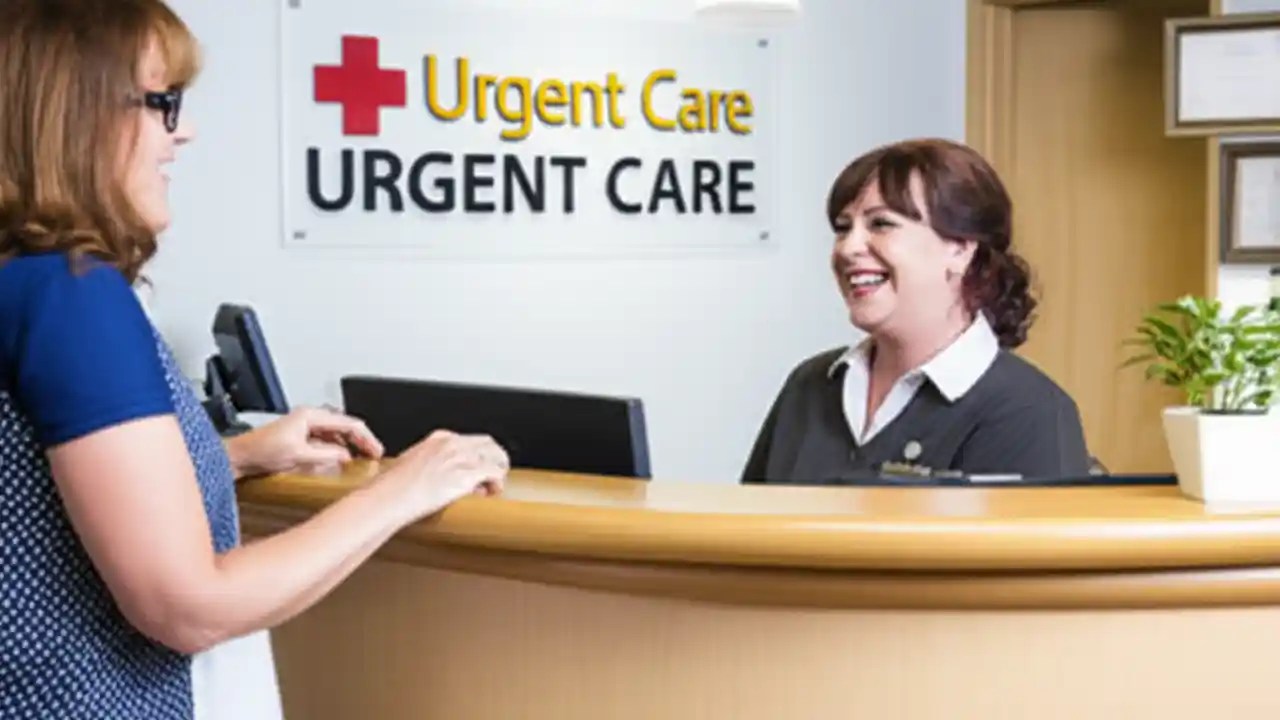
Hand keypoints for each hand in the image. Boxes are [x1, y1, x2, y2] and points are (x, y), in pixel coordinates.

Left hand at [227, 406, 383, 477]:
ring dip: (350, 445)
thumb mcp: (299, 455)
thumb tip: (346, 456)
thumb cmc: (261, 450)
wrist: (240, 456)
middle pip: (345, 427)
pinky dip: (338, 449)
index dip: (366, 438)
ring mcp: (306, 428)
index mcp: (312, 416)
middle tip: (374, 455)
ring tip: (362, 458)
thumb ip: (326, 455)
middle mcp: (310, 418)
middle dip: (361, 440)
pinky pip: (327, 441)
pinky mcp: (301, 438)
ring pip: (337, 434)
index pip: (349, 423)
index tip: (377, 451)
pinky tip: (341, 460)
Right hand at [377, 429, 508, 520]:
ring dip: (499, 470)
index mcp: (438, 439)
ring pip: (496, 455)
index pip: (468, 440)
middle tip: (493, 476)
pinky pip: (495, 473)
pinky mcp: (467, 474)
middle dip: (494, 458)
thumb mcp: (410, 468)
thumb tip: (439, 482)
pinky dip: (497, 482)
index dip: (477, 455)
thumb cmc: (393, 488)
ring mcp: (461, 457)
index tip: (476, 467)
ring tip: (495, 485)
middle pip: (488, 443)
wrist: (390, 497)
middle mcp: (452, 444)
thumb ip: (428, 468)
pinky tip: (492, 492)